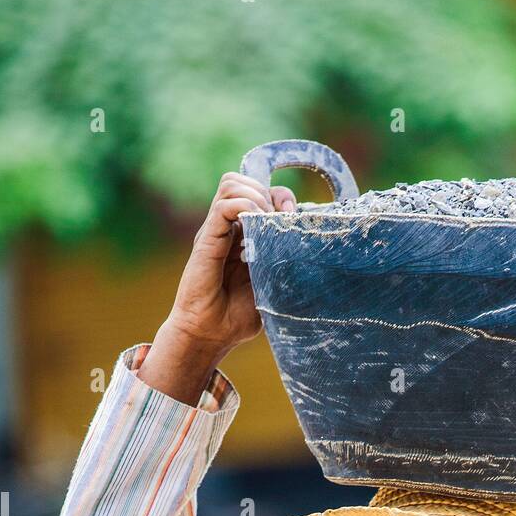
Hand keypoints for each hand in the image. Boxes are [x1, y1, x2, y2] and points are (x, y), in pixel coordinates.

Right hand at [140, 172, 295, 404]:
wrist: (209, 334)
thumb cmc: (236, 317)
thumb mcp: (271, 288)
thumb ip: (284, 267)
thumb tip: (308, 251)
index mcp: (242, 236)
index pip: (259, 193)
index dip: (280, 197)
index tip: (294, 218)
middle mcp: (227, 229)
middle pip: (242, 181)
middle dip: (268, 192)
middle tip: (279, 220)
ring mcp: (215, 232)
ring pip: (231, 184)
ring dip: (256, 195)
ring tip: (265, 222)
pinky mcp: (206, 240)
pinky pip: (223, 206)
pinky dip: (244, 206)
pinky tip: (255, 226)